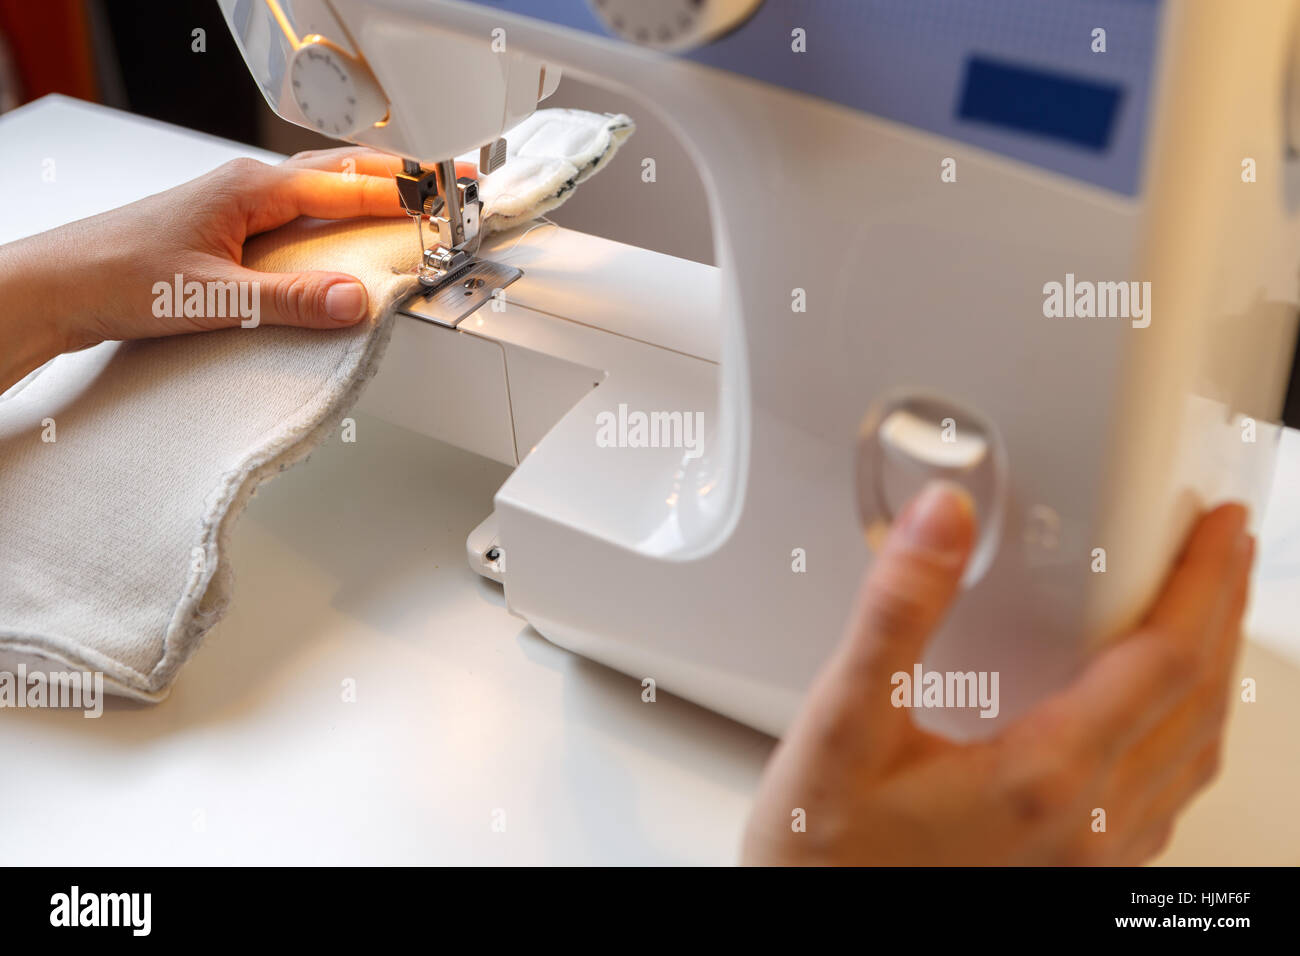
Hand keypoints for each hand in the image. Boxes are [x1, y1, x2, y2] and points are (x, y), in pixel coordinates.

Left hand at [0, 147, 472, 391]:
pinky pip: (296, 213)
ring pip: (318, 188)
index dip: (402, 190)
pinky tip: (342, 237)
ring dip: (367, 190)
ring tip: (411, 201)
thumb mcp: (213, 297)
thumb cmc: (116, 277)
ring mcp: (234, 206)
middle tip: (447, 182)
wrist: (55, 287)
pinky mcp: (224, 229)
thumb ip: (290, 300)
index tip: (447, 194)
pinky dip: (334, 215)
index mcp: (249, 189)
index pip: (345, 184)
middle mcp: (245, 188)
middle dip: (398, 174)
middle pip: (339, 171)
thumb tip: (357, 299)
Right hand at [741, 482, 1253, 864]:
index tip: (1217, 529)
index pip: (1165, 660)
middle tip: (1227, 551)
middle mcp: (1086, 827)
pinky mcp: (1074, 878)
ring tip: (1207, 618)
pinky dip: (1185, 736)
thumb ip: (896, 615)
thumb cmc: (824, 857)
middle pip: (1196, 705)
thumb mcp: (844, 725)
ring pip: (1192, 757)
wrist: (813, 929)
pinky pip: (1166, 799)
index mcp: (1043, 777)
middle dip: (1222, 614)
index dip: (1203, 581)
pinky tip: (1159, 719)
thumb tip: (943, 521)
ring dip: (1212, 676)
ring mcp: (1088, 862)